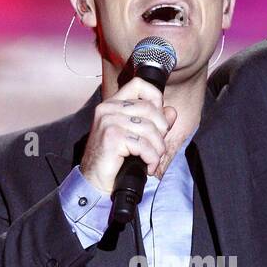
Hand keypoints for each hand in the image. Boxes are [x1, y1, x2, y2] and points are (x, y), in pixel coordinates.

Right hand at [79, 78, 177, 193]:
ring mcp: (108, 121)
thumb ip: (154, 122)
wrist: (95, 181)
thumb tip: (171, 112)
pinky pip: (144, 145)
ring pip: (149, 128)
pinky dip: (151, 158)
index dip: (156, 98)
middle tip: (157, 147)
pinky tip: (148, 167)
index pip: (138, 84)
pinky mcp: (112, 137)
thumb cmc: (114, 160)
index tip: (158, 119)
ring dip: (158, 148)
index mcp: (112, 104)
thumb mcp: (136, 137)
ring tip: (153, 159)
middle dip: (161, 130)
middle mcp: (108, 108)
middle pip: (150, 108)